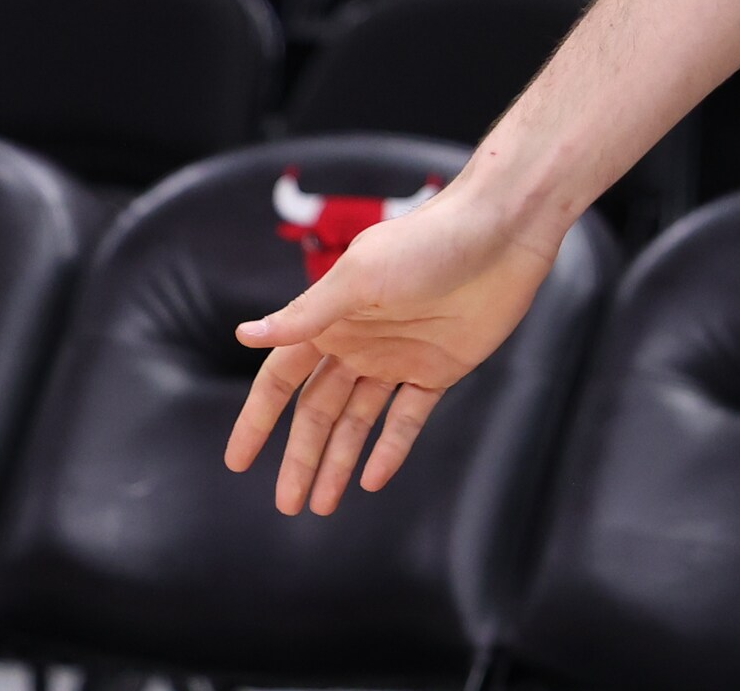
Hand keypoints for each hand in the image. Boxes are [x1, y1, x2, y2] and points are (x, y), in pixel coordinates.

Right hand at [222, 179, 563, 514]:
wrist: (501, 233)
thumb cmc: (426, 243)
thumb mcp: (359, 278)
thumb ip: (306, 315)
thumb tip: (244, 335)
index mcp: (331, 319)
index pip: (282, 378)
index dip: (259, 419)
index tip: (237, 462)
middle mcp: (359, 342)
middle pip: (318, 411)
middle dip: (300, 457)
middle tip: (286, 505)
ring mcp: (398, 357)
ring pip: (358, 422)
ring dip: (339, 461)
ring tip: (321, 505)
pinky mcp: (439, 368)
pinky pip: (407, 418)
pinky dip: (391, 449)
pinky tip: (373, 479)